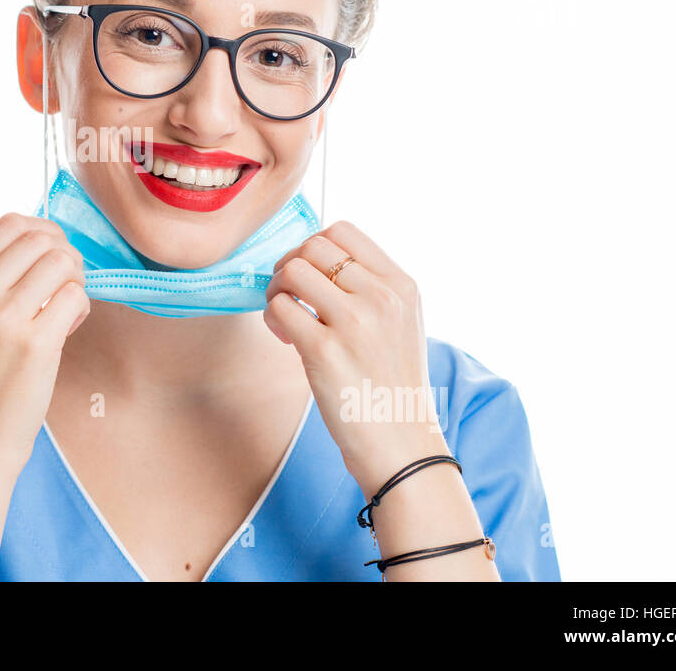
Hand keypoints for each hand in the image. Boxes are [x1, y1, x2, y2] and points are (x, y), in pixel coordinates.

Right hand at [0, 213, 90, 480]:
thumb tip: (44, 242)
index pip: (9, 224)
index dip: (43, 231)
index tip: (52, 254)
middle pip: (41, 238)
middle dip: (65, 256)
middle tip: (65, 286)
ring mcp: (1, 319)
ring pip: (62, 262)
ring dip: (75, 282)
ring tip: (62, 311)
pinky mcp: (34, 344)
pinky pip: (75, 297)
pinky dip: (80, 308)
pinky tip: (65, 330)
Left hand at [262, 221, 447, 496]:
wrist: (402, 444)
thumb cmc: (391, 385)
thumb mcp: (401, 323)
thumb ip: (370, 288)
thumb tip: (313, 259)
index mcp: (401, 286)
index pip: (344, 231)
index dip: (315, 247)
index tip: (311, 276)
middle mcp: (381, 297)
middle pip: (313, 245)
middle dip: (290, 265)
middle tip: (290, 297)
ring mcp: (353, 322)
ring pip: (293, 270)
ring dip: (277, 290)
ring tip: (286, 318)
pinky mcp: (324, 350)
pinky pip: (279, 308)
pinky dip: (273, 319)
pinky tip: (286, 340)